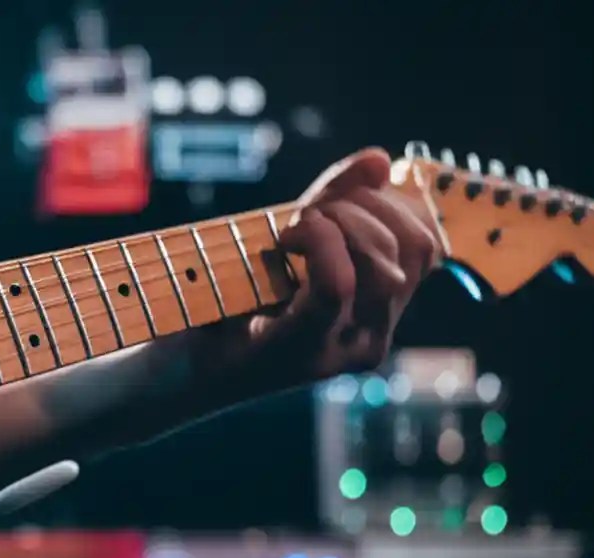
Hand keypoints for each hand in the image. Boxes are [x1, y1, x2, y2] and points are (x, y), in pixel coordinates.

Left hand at [188, 148, 441, 400]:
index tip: (330, 202)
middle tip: (303, 215)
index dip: (388, 202)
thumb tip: (381, 160)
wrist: (166, 360)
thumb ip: (336, 200)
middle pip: (414, 248)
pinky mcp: (300, 354)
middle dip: (362, 206)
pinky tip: (282, 242)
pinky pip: (336, 285)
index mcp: (378, 311)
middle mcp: (370, 337)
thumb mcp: (288, 237)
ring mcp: (339, 351)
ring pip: (383, 267)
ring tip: (289, 231)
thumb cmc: (223, 295)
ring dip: (336, 223)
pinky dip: (315, 244)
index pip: (426, 244)